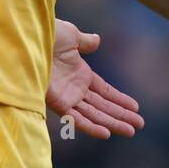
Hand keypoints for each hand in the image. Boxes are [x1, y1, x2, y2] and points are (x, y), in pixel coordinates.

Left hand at [46, 19, 144, 138]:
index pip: (104, 91)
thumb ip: (85, 41)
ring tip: (131, 131)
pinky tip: (106, 133)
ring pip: (94, 115)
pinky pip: (76, 119)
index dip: (120, 99)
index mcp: (80, 74)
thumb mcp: (71, 35)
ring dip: (113, 123)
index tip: (135, 107)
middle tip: (139, 125)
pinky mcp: (57, 103)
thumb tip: (97, 40)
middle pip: (103, 106)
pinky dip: (91, 126)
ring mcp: (67, 97)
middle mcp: (75, 89)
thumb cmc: (46, 34)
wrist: (28, 37)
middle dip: (122, 115)